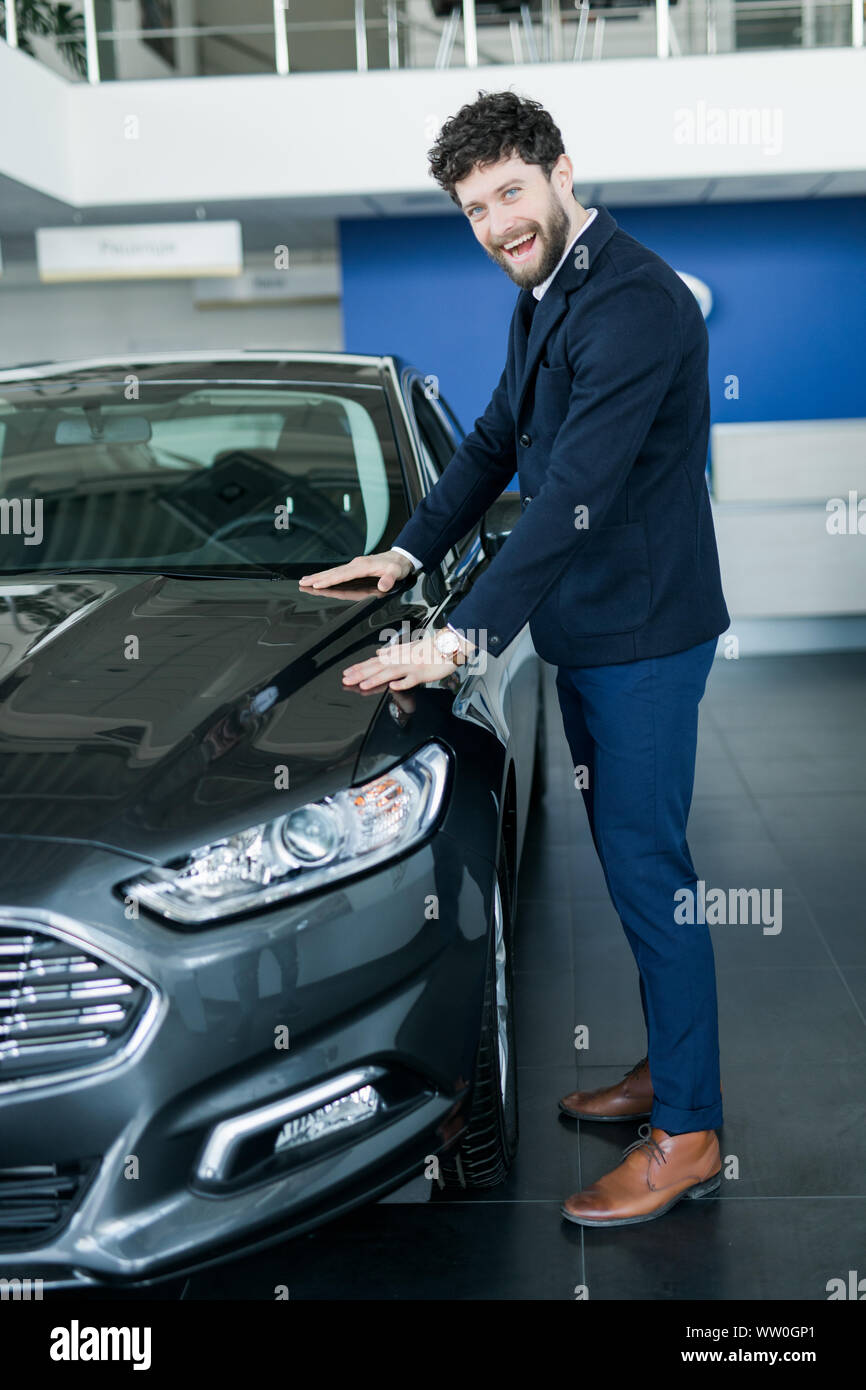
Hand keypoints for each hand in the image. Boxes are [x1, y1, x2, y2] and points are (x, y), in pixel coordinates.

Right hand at [298, 549, 414, 594]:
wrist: (400, 558)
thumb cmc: (397, 566)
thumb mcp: (397, 573)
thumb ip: (389, 579)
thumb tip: (383, 585)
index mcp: (362, 566)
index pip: (342, 575)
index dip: (329, 580)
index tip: (316, 585)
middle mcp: (356, 564)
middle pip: (332, 572)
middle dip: (317, 578)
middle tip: (302, 583)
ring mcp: (354, 565)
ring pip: (333, 571)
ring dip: (318, 576)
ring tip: (305, 581)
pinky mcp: (354, 567)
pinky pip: (337, 572)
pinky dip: (326, 575)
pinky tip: (320, 579)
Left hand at [342, 628, 458, 692]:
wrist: (448, 645)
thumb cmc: (430, 648)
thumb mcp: (408, 648)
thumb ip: (393, 651)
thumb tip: (379, 653)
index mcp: (397, 655)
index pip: (374, 662)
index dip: (359, 667)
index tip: (345, 673)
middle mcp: (401, 660)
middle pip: (378, 667)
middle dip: (361, 674)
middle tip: (346, 680)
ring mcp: (411, 666)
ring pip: (391, 673)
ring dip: (376, 679)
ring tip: (362, 685)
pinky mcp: (423, 673)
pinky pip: (411, 679)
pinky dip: (402, 683)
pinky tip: (393, 686)